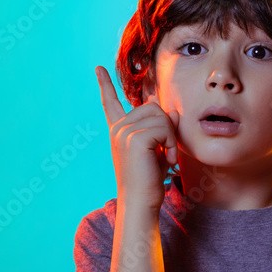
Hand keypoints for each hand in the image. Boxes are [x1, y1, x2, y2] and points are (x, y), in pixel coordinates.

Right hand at [96, 65, 179, 210]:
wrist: (141, 202)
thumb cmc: (150, 180)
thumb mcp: (159, 149)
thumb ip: (164, 128)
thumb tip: (173, 110)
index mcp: (119, 130)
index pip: (111, 103)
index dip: (105, 85)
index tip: (98, 69)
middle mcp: (118, 128)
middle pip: (153, 106)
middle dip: (168, 127)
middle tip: (168, 152)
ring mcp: (124, 132)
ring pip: (161, 115)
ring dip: (171, 137)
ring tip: (167, 158)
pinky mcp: (134, 138)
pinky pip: (164, 127)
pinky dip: (171, 143)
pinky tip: (168, 160)